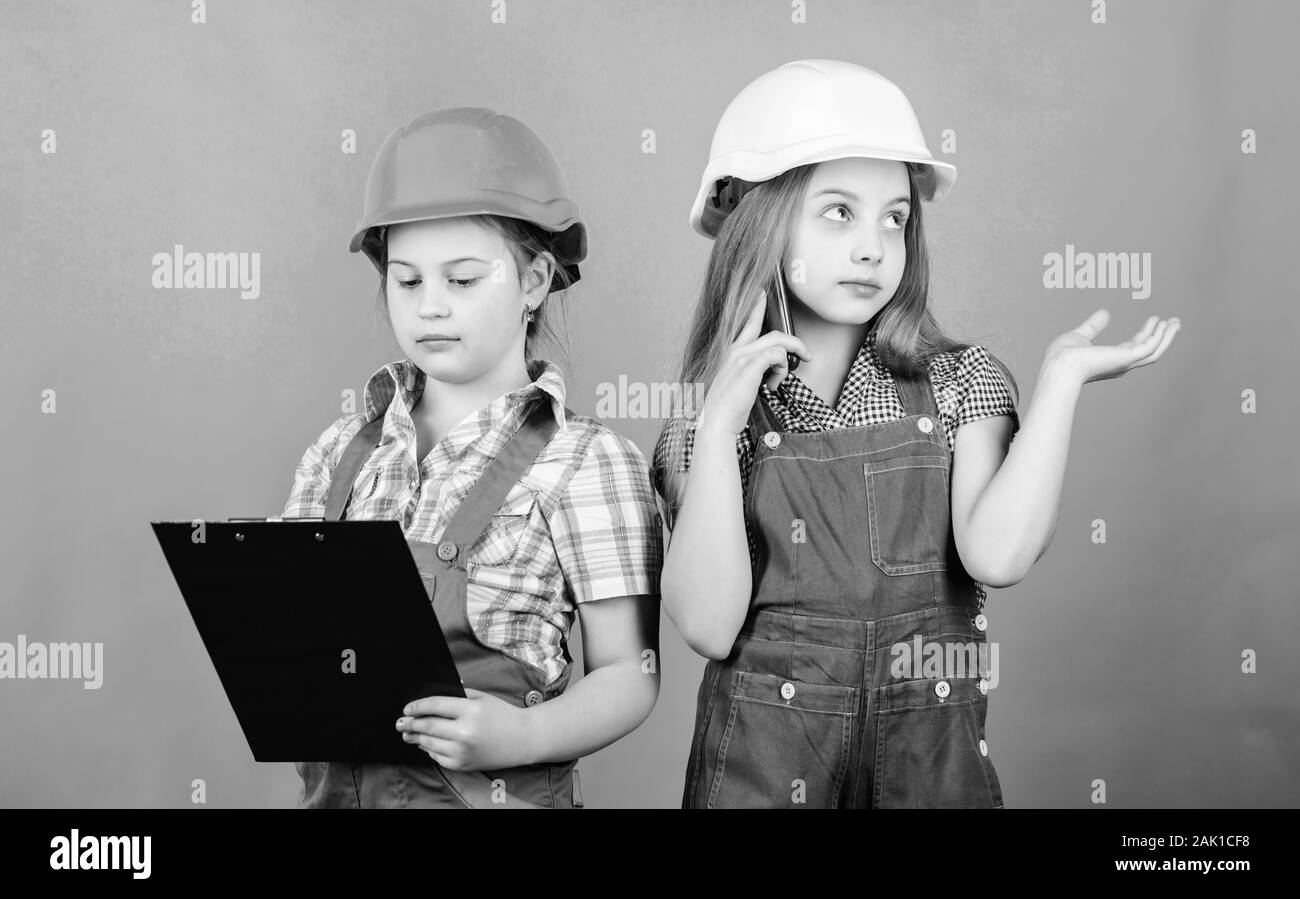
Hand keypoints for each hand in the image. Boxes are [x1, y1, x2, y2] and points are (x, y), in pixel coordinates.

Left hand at [396, 688, 534, 770]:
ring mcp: (463, 751)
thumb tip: (432, 699)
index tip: (407, 709)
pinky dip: (430, 749)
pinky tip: (426, 743)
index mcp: (470, 710)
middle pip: (428, 726)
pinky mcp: (462, 764)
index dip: (417, 707)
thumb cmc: (502, 715)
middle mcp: (465, 732)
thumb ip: (457, 693)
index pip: (435, 706)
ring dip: (416, 737)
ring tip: (408, 734)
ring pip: (429, 743)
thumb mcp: (482, 697)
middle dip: (411, 724)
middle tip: (400, 723)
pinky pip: (438, 757)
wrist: (522, 739)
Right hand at [697, 290, 810, 436]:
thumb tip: (768, 373)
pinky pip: (778, 355)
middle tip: (805, 352)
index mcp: (729, 353)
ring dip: (789, 360)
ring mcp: (742, 355)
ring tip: (783, 379)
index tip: (762, 293)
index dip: (756, 306)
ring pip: (779, 342)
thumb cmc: (725, 409)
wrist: (715, 421)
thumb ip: (749, 374)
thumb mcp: (736, 386)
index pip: (746, 324)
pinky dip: (782, 370)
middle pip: (770, 331)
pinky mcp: (751, 365)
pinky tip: (773, 385)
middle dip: (793, 339)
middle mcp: (735, 349)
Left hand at [1043, 310, 1180, 384]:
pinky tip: (1162, 324)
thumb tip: (1105, 312)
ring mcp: (1124, 362)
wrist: (1059, 365)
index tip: (1156, 320)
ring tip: (1176, 321)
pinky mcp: (1126, 358)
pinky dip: (1159, 336)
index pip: (1134, 346)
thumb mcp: (1081, 335)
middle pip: (1150, 350)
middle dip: (1163, 336)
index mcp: (1111, 360)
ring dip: (1166, 336)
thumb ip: (1094, 326)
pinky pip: (1149, 347)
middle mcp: (1120, 364)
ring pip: (1154, 351)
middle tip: (1175, 321)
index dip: (1147, 334)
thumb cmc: (1063, 356)